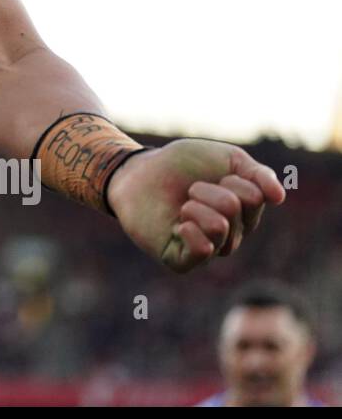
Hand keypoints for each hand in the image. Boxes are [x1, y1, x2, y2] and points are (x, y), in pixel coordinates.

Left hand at [107, 138, 285, 273]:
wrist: (138, 172)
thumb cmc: (183, 165)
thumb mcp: (227, 159)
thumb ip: (257, 174)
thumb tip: (280, 196)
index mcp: (244, 213)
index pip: (256, 197)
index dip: (233, 179)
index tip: (215, 174)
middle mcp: (230, 235)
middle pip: (236, 210)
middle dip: (211, 190)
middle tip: (192, 188)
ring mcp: (206, 248)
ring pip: (220, 230)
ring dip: (198, 207)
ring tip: (184, 204)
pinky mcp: (180, 259)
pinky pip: (201, 252)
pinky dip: (191, 233)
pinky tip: (179, 224)